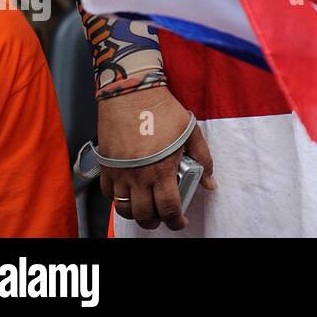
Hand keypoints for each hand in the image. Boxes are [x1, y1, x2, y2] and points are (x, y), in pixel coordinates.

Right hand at [98, 87, 215, 231]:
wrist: (131, 94)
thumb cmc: (161, 110)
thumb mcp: (191, 132)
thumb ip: (203, 159)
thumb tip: (211, 182)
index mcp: (161, 170)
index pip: (168, 208)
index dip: (176, 221)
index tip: (180, 222)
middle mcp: (138, 176)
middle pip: (144, 215)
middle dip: (155, 222)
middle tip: (163, 218)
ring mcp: (119, 173)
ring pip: (124, 209)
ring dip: (136, 214)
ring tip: (146, 209)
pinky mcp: (105, 167)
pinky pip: (108, 194)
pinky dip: (118, 199)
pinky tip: (129, 192)